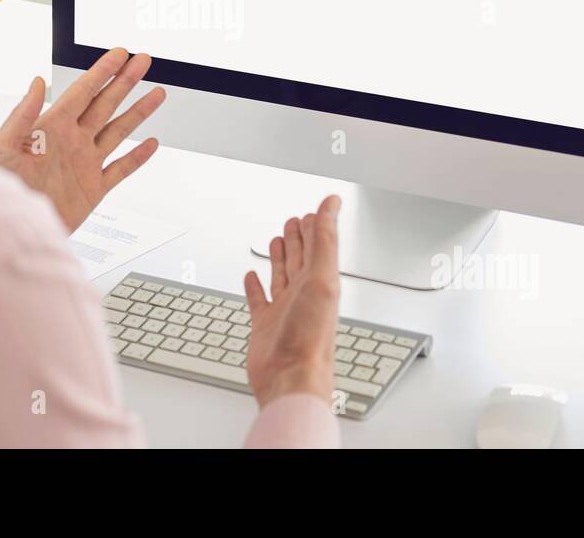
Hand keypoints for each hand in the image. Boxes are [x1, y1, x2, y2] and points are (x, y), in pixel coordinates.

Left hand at [0, 48, 165, 231]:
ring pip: (119, 131)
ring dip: (138, 112)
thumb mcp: (3, 146)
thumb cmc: (1, 187)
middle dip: (125, 81)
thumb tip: (37, 82)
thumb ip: (22, 113)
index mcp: (52, 127)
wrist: (12, 228)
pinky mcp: (93, 189)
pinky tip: (151, 144)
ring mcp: (85, 163)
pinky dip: (138, 157)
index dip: (102, 71)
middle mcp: (72, 141)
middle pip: (106, 104)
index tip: (120, 54)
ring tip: (157, 93)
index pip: (82, 91)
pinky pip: (121, 169)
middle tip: (143, 61)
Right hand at [243, 195, 341, 408]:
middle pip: (300, 258)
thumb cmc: (310, 335)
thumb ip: (325, 239)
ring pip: (281, 276)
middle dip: (297, 238)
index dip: (316, 227)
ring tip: (275, 242)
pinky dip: (254, 287)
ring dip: (278, 258)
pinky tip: (251, 278)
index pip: (319, 246)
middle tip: (293, 221)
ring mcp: (284, 310)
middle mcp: (304, 294)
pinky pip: (258, 300)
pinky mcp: (264, 325)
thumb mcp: (322, 277)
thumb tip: (333, 204)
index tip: (315, 210)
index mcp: (320, 282)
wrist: (290, 378)